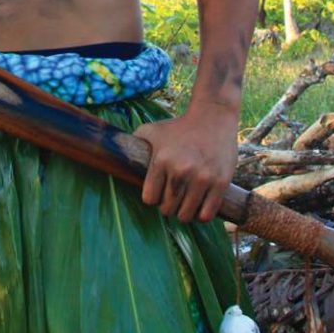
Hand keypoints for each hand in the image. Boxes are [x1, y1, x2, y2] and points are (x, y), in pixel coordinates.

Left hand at [132, 100, 238, 223]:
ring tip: (185, 204)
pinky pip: (207, 214)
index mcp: (161, 161)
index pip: (149, 199)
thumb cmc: (179, 126)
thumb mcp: (153, 130)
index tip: (158, 193)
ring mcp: (202, 178)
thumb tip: (113, 153)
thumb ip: (134, 142)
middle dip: (168, 206)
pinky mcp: (220, 183)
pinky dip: (201, 215)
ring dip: (184, 213)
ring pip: (186, 215)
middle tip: (172, 198)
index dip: (152, 198)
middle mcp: (181, 171)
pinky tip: (200, 207)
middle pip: (167, 209)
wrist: (213, 117)